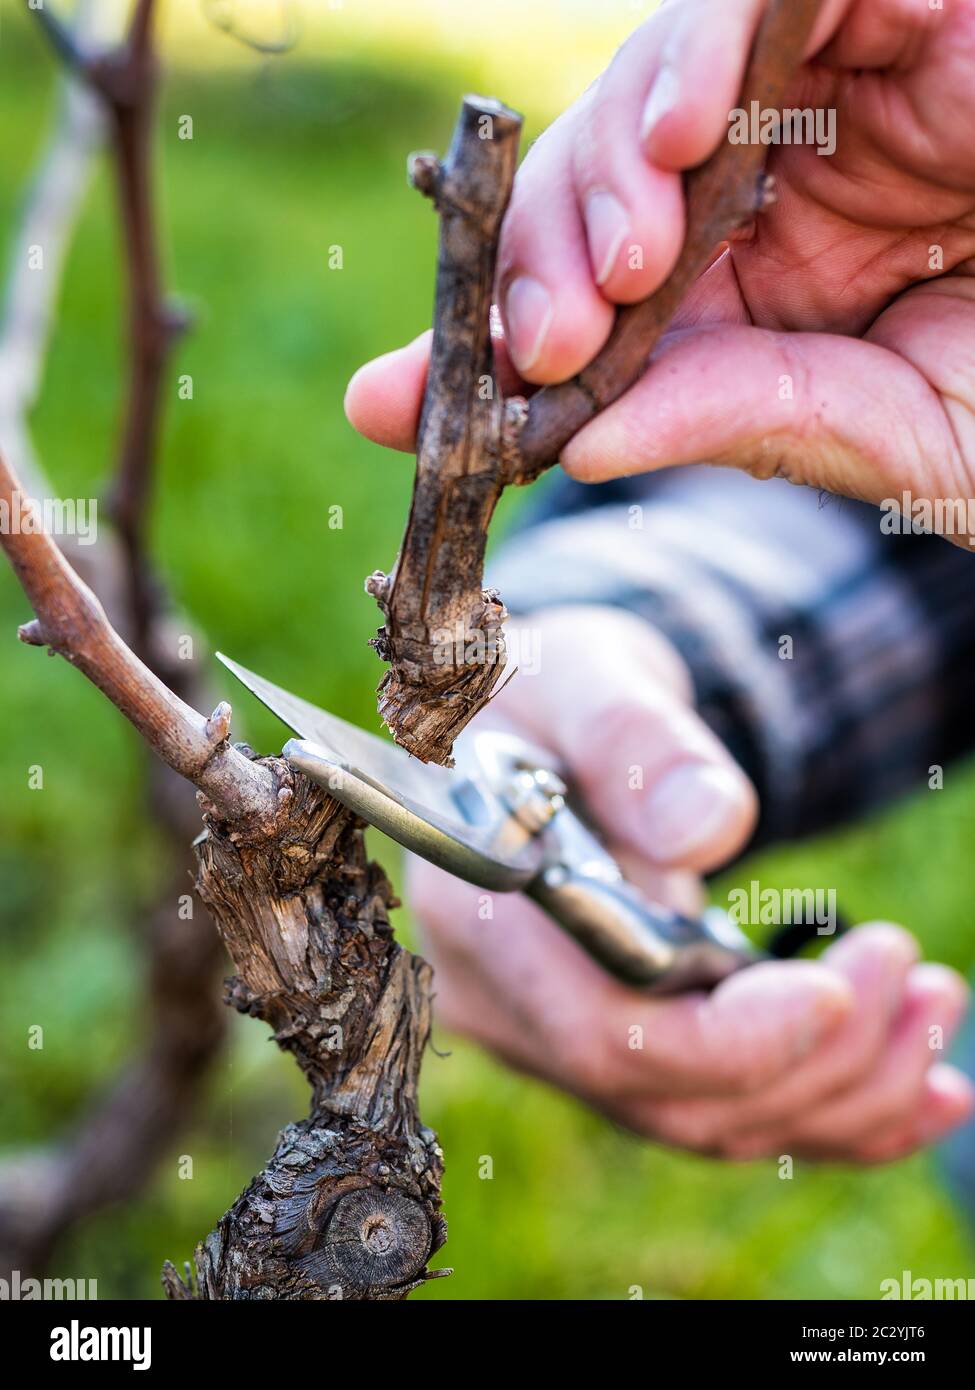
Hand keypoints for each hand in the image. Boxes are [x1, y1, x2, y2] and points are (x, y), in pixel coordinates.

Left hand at [347, 0, 974, 542]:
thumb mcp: (892, 431)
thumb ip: (744, 419)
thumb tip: (584, 448)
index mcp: (750, 286)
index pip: (587, 303)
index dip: (490, 343)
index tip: (402, 408)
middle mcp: (766, 177)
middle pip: (594, 187)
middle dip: (540, 264)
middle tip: (532, 343)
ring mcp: (821, 78)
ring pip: (659, 87)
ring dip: (612, 171)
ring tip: (622, 263)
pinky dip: (711, 37)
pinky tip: (689, 131)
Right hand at [409, 605, 972, 1159]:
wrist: (534, 724)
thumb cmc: (548, 691)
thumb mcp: (583, 677)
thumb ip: (634, 740)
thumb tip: (706, 833)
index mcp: (479, 915)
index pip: (602, 1033)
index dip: (729, 1040)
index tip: (841, 988)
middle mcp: (509, 1005)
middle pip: (671, 1098)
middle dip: (818, 1060)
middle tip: (914, 969)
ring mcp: (558, 1039)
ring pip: (712, 1120)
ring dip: (845, 1085)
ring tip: (936, 1004)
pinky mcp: (616, 1046)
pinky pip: (724, 1111)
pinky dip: (831, 1107)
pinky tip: (922, 1087)